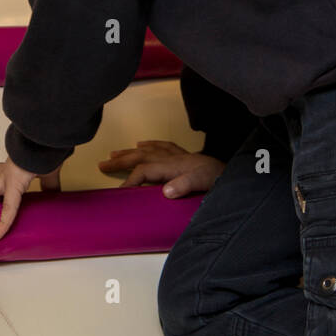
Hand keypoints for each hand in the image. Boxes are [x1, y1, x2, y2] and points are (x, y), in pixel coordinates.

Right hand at [98, 139, 223, 197]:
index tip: (119, 192)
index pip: (144, 170)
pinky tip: (143, 143)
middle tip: (102, 164)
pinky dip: (150, 144)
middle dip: (121, 160)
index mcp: (173, 166)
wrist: (233, 175)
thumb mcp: (201, 184)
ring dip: (131, 151)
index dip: (130, 180)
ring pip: (149, 149)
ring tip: (114, 153)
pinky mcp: (186, 156)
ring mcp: (179, 155)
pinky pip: (163, 146)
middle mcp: (173, 158)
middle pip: (141, 156)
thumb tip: (165, 191)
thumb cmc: (216, 180)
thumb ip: (183, 186)